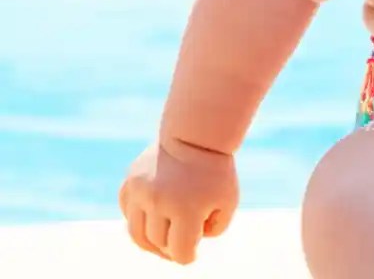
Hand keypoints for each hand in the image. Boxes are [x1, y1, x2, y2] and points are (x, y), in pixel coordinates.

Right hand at [118, 137, 238, 263]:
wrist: (196, 135)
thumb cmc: (216, 171)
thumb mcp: (228, 201)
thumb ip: (213, 230)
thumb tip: (188, 245)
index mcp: (186, 209)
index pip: (180, 251)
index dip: (187, 257)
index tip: (192, 254)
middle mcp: (159, 202)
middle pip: (159, 242)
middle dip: (171, 248)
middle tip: (180, 244)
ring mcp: (140, 192)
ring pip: (136, 234)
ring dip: (150, 243)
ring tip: (162, 242)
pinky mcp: (129, 183)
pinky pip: (127, 213)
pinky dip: (137, 221)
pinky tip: (152, 219)